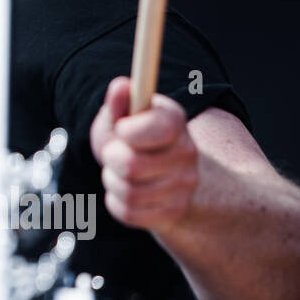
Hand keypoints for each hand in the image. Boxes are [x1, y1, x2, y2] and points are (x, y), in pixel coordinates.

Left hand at [89, 76, 198, 232]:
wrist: (148, 170)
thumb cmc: (130, 137)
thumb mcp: (120, 115)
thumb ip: (120, 102)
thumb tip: (121, 86)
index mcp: (175, 121)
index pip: (159, 128)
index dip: (129, 131)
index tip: (122, 128)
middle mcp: (188, 153)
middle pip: (133, 166)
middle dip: (112, 158)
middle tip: (115, 152)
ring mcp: (185, 185)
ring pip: (129, 193)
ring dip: (113, 181)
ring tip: (119, 171)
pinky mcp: (175, 212)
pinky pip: (130, 213)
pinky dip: (116, 202)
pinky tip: (124, 189)